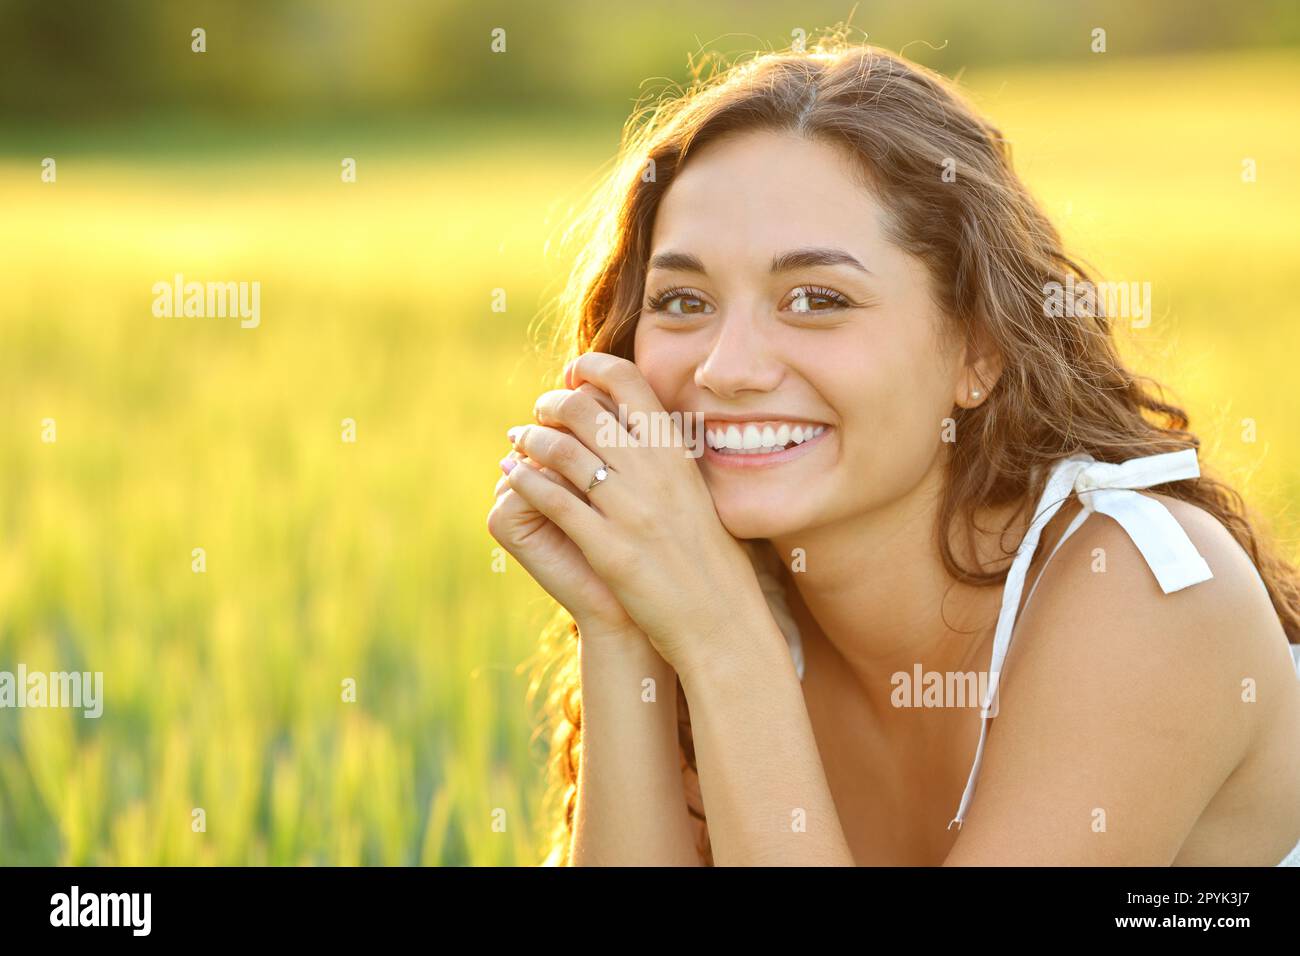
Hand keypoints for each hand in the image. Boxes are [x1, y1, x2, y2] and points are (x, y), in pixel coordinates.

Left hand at [502, 352, 772, 676]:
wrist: (721, 620)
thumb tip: (636, 422)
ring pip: (561, 450)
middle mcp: (654, 472)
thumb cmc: (711, 559)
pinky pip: (553, 500)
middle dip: (553, 402)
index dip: (592, 368)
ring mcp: (630, 509)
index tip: (573, 374)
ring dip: (532, 439)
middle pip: (585, 408)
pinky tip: (515, 476)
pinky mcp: (608, 547)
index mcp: (677, 453)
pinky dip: (526, 481)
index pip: (628, 382)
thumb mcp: (698, 492)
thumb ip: (667, 457)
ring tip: (520, 440)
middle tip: (541, 410)